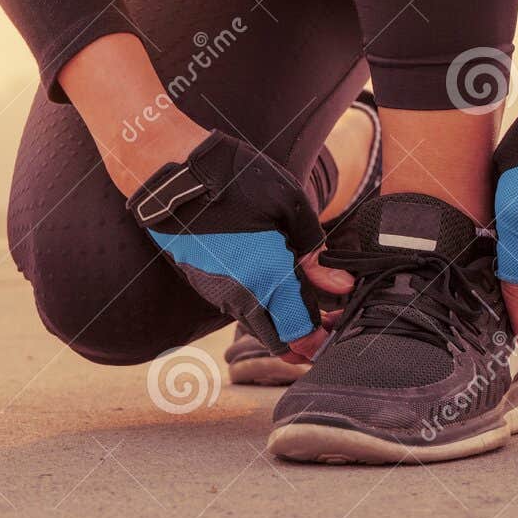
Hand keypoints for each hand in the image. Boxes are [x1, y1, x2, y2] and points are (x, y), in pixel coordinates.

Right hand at [127, 131, 351, 360]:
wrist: (177, 175)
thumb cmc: (237, 181)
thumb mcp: (290, 205)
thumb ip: (315, 253)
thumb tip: (341, 285)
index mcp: (269, 278)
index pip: (300, 332)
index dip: (320, 336)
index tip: (335, 325)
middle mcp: (243, 296)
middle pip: (278, 342)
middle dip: (301, 340)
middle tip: (321, 320)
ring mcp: (220, 295)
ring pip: (259, 325)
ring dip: (281, 321)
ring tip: (300, 294)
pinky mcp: (205, 286)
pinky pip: (240, 308)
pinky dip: (260, 306)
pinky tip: (271, 280)